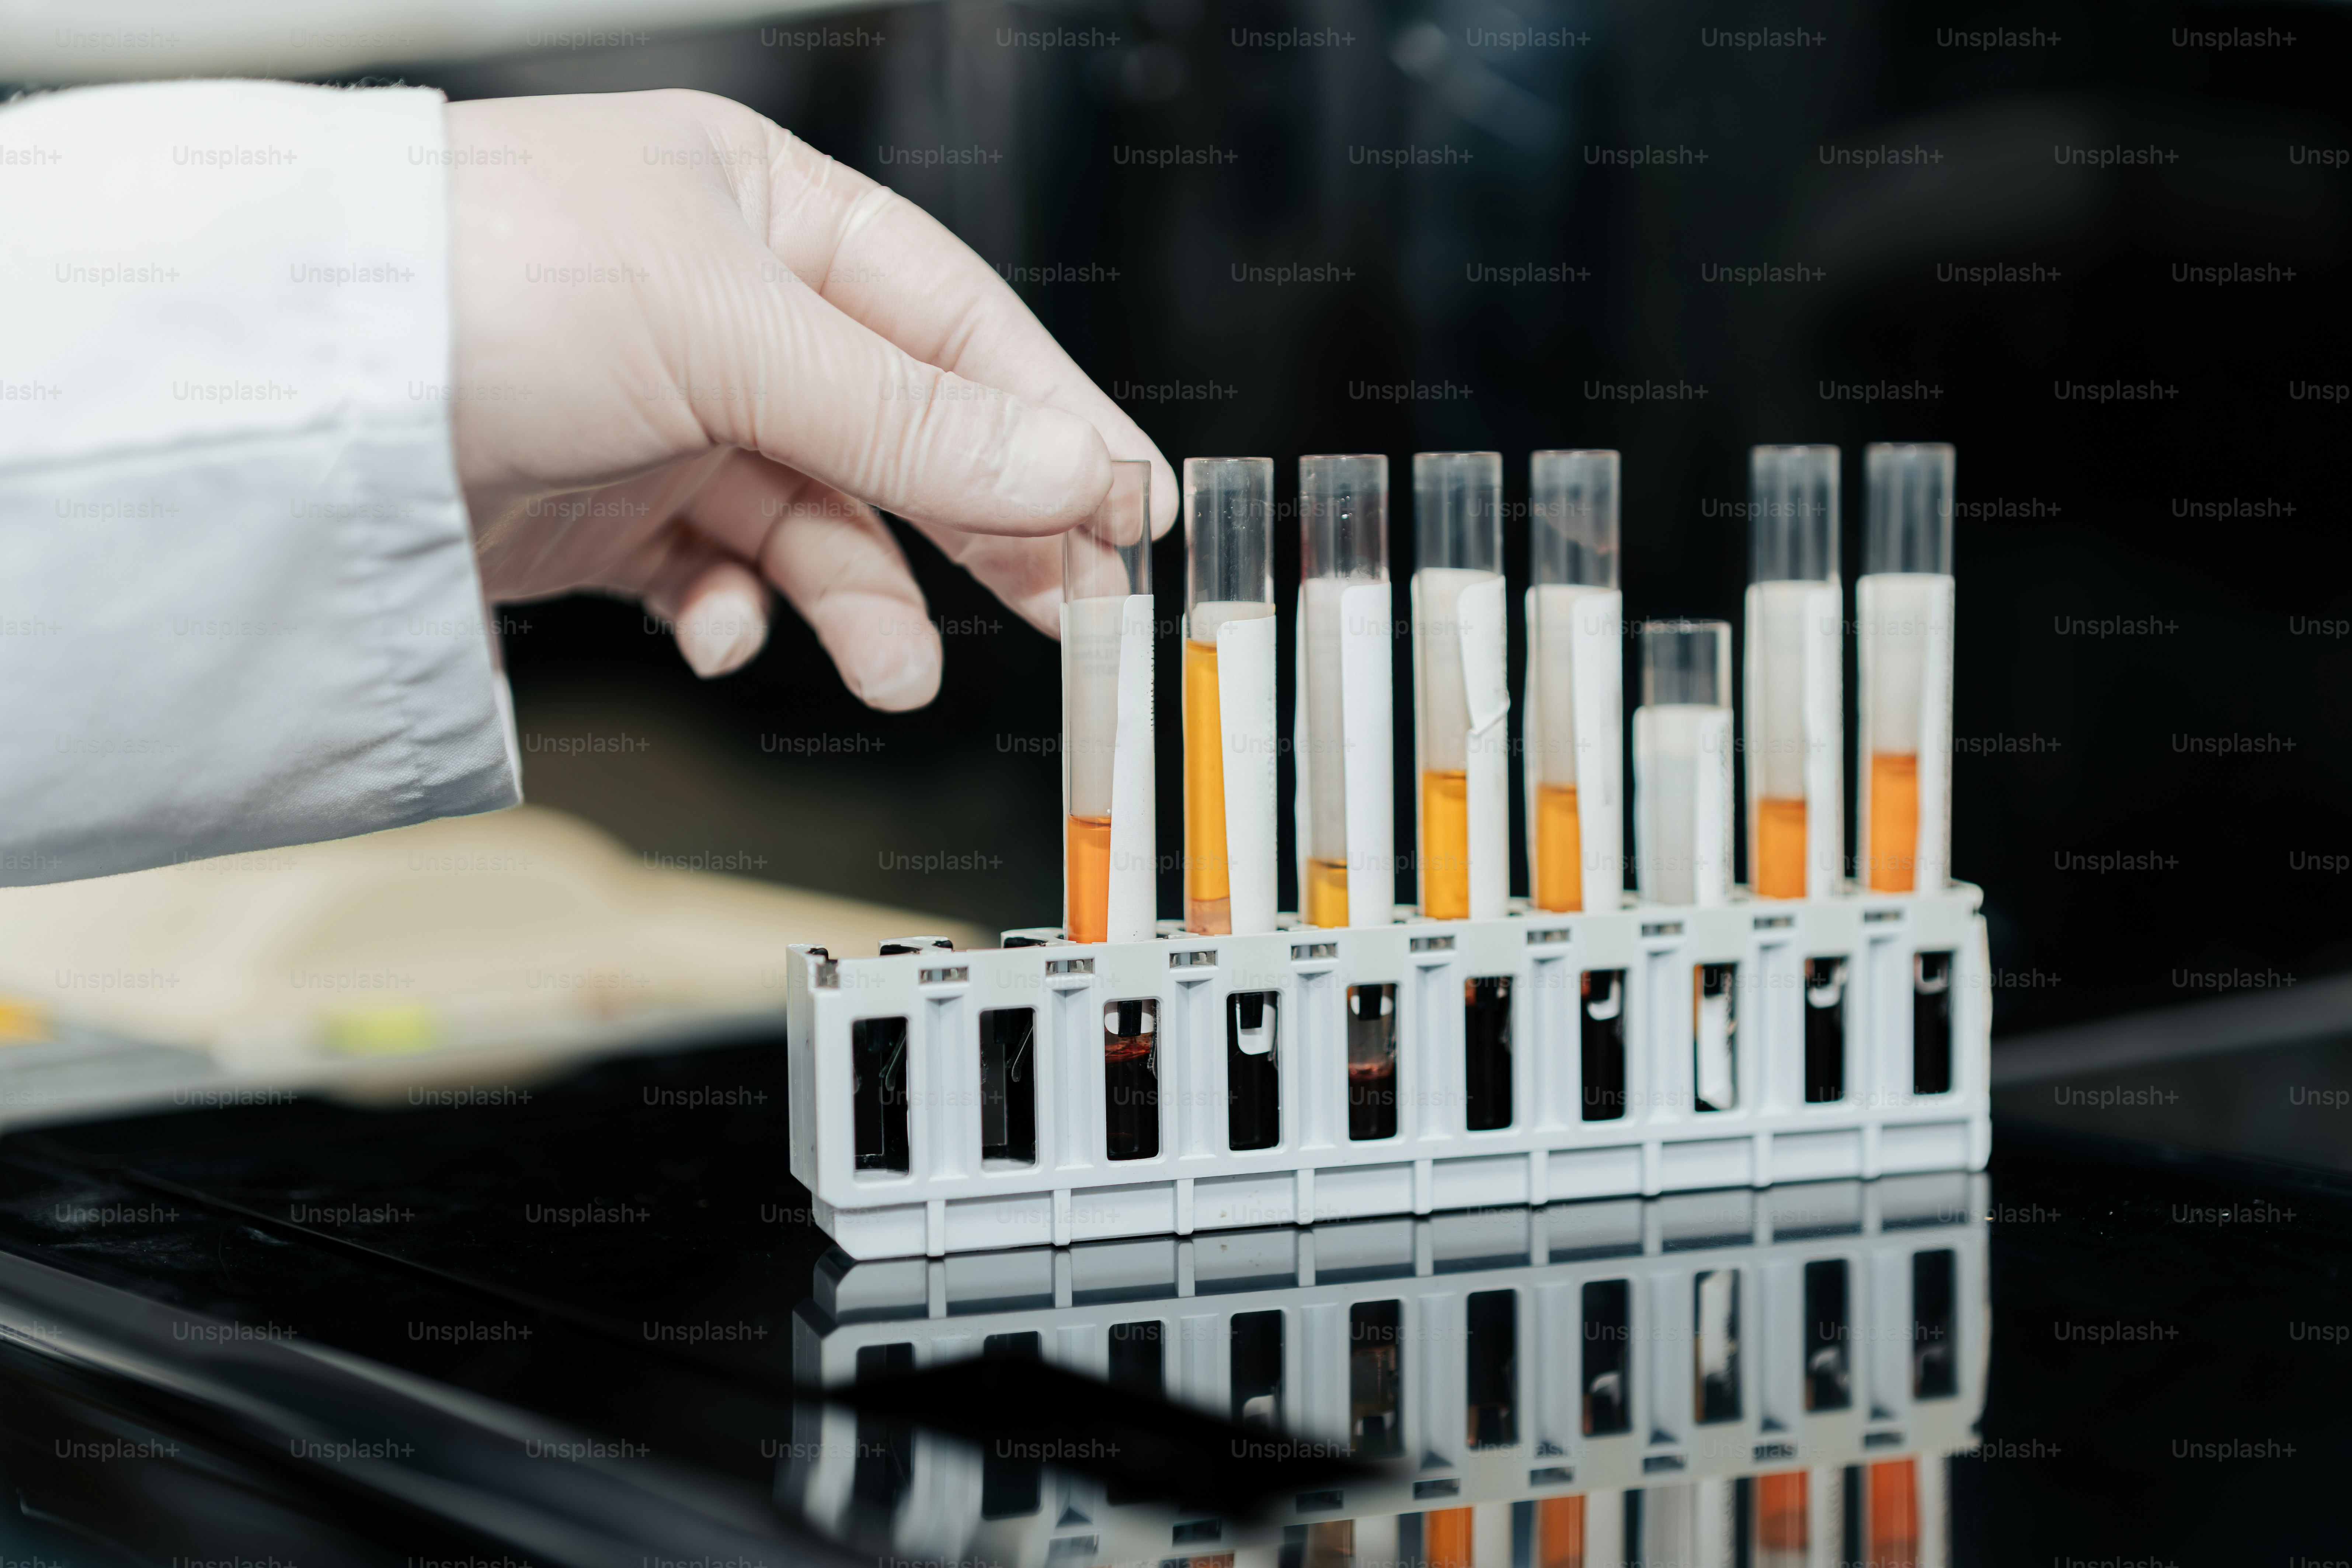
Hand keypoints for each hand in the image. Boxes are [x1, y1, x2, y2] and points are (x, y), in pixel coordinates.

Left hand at [442, 89, 1174, 706]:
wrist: (283, 393)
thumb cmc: (480, 279)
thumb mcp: (728, 332)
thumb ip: (907, 416)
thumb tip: (1066, 468)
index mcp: (765, 211)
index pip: (953, 322)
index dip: (1050, 418)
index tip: (1126, 507)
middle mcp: (724, 310)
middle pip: (904, 433)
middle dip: (984, 527)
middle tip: (1068, 612)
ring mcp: (668, 416)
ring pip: (821, 523)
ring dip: (865, 601)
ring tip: (893, 667)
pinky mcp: (608, 513)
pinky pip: (720, 575)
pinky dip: (737, 615)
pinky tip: (722, 631)